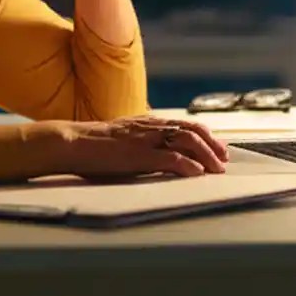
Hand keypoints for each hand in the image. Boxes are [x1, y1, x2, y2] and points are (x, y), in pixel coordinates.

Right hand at [44, 115, 228, 178]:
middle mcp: (150, 127)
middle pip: (191, 131)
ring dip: (206, 156)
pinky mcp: (139, 155)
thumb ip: (140, 139)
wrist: (72, 142)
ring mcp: (146, 140)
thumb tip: (156, 151)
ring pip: (187, 142)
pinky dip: (188, 165)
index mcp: (147, 123)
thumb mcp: (122, 135)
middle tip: (223, 159)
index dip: (204, 135)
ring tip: (216, 169)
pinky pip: (170, 158)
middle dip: (212, 145)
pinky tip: (197, 173)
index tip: (217, 147)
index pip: (184, 124)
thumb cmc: (92, 144)